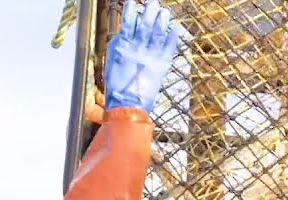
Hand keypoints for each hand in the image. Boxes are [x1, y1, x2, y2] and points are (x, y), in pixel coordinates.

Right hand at [104, 0, 182, 115]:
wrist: (128, 103)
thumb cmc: (117, 84)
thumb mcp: (112, 59)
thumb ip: (119, 43)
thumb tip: (125, 31)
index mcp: (124, 44)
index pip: (129, 21)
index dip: (131, 10)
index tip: (133, 2)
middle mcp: (138, 47)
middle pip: (146, 23)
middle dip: (150, 10)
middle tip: (153, 2)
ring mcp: (151, 54)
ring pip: (158, 31)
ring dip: (162, 19)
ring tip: (164, 11)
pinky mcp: (162, 64)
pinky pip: (169, 46)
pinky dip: (172, 36)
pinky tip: (175, 27)